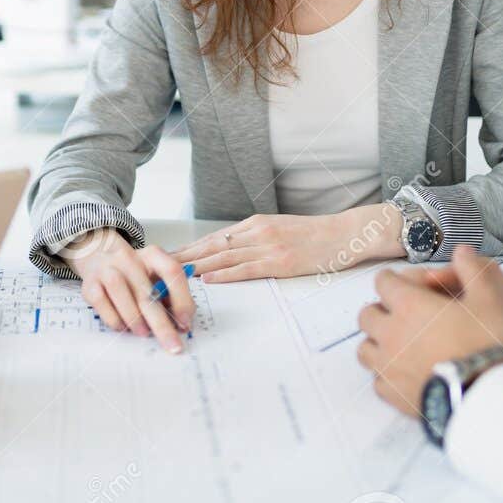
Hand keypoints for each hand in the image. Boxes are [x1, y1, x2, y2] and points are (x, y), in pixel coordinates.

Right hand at [63, 228, 193, 352]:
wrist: (100, 257)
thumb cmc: (134, 274)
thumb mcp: (155, 277)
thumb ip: (169, 296)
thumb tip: (182, 324)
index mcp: (152, 255)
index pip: (172, 270)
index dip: (181, 298)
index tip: (185, 322)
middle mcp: (129, 258)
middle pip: (146, 291)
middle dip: (162, 323)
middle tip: (172, 344)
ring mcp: (106, 269)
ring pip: (119, 290)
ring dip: (134, 317)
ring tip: (144, 334)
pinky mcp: (90, 283)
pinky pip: (100, 301)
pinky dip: (113, 318)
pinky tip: (123, 327)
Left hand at [173, 205, 404, 283]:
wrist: (346, 233)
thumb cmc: (316, 236)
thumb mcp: (281, 230)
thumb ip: (257, 239)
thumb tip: (231, 254)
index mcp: (256, 223)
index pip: (215, 238)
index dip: (189, 247)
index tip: (168, 255)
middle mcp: (257, 231)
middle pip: (212, 245)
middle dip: (183, 256)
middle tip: (157, 265)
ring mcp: (268, 246)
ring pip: (223, 257)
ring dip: (195, 267)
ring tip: (171, 274)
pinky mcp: (280, 262)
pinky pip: (245, 269)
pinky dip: (223, 274)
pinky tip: (206, 279)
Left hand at [356, 245, 502, 416]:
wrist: (485, 393)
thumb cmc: (487, 344)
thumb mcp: (489, 300)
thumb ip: (473, 271)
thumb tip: (462, 252)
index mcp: (409, 305)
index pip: (383, 282)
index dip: (393, 280)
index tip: (405, 285)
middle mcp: (391, 333)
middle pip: (366, 315)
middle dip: (380, 311)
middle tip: (401, 316)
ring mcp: (388, 366)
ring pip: (364, 349)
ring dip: (377, 343)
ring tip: (399, 346)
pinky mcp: (393, 394)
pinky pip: (377, 382)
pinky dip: (386, 376)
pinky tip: (404, 375)